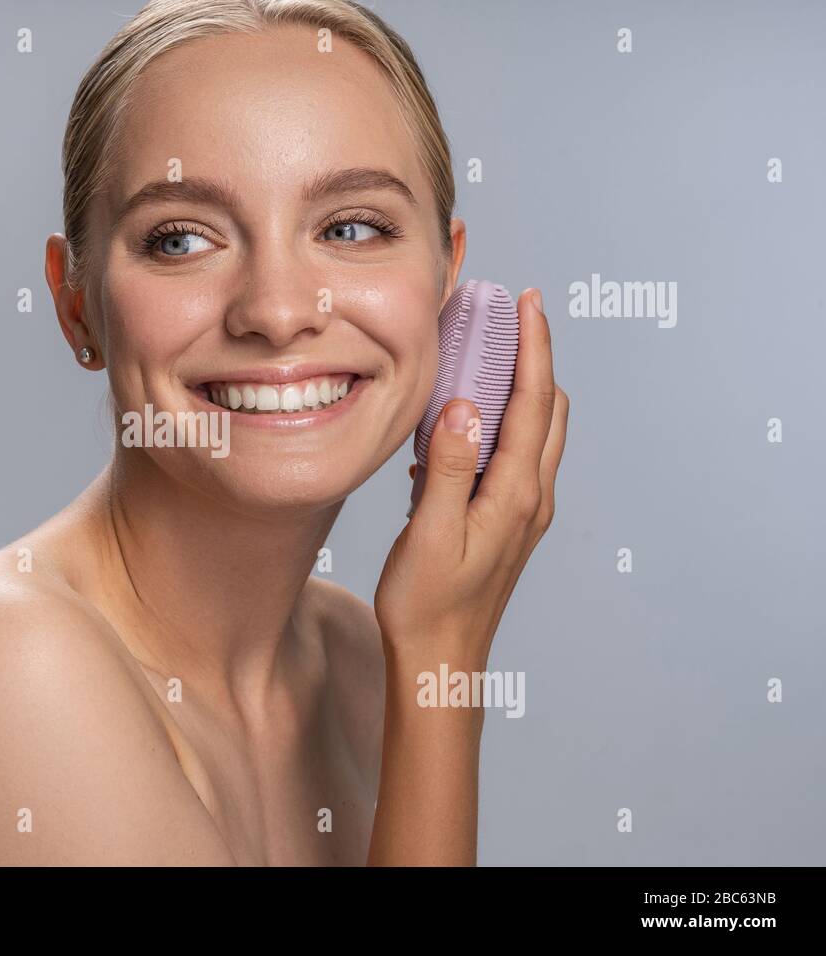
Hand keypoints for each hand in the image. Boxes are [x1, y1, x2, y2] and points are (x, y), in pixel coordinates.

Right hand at [375, 288, 568, 664]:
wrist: (441, 662)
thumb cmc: (428, 606)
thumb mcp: (431, 534)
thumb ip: (448, 468)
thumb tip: (465, 407)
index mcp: (516, 495)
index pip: (534, 403)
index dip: (533, 346)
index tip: (529, 301)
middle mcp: (530, 498)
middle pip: (546, 410)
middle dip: (532, 358)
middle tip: (507, 317)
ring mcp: (521, 512)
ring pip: (532, 433)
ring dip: (516, 389)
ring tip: (483, 357)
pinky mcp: (504, 523)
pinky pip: (510, 458)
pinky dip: (496, 425)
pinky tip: (454, 429)